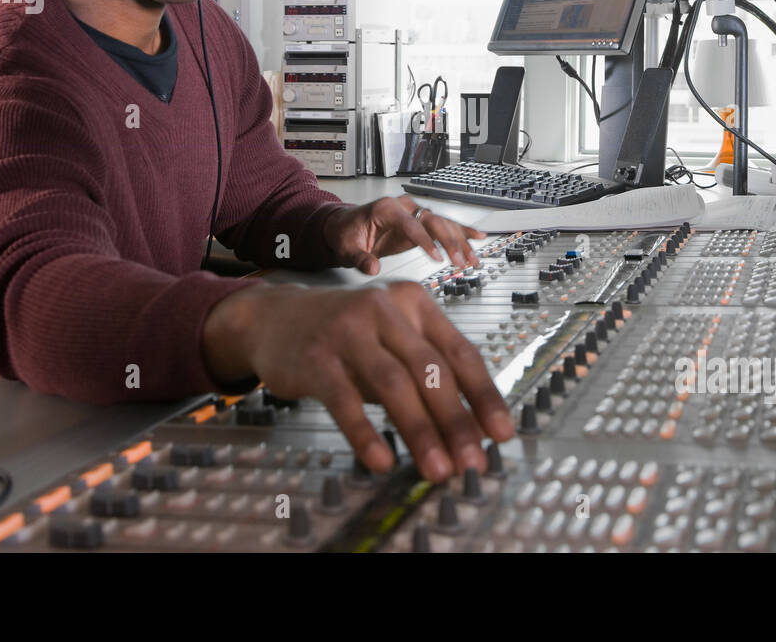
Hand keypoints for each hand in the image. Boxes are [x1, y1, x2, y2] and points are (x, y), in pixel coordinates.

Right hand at [202, 280, 514, 480]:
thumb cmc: (346, 335)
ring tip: (437, 470)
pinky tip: (381, 461)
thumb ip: (429, 375)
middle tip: (472, 462)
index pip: (460, 352)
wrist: (274, 318)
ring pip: (394, 384)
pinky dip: (366, 433)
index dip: (484, 395)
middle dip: (456, 421)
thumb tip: (473, 428)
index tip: (501, 433)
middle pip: (431, 370)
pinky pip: (345, 400)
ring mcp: (348, 331)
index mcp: (415, 304)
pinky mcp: (316, 357)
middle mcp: (385, 310)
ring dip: (420, 432)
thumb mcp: (393, 342)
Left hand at [324, 195, 486, 275]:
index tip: (437, 257)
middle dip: (450, 242)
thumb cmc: (346, 233)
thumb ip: (358, 258)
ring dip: (461, 241)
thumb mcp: (346, 248)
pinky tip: (478, 238)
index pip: (411, 224)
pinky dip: (462, 232)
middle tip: (460, 261)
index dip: (425, 241)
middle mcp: (405, 207)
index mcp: (387, 209)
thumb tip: (372, 268)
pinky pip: (445, 226)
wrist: (346, 226)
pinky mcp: (421, 224)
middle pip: (434, 221)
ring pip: (444, 224)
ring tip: (473, 259)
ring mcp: (415, 214)